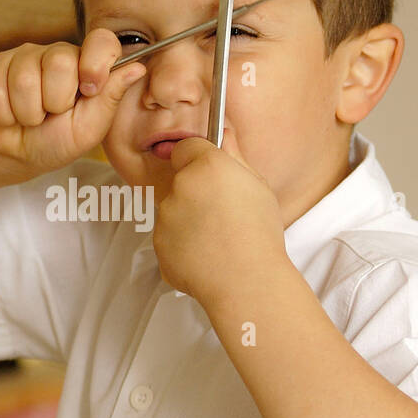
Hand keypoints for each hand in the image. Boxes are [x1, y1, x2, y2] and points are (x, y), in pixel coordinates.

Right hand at [0, 29, 146, 177]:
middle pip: (60, 62)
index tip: (90, 89)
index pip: (101, 41)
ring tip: (30, 118)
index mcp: (87, 65)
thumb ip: (110, 97)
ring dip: (28, 113)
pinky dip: (4, 115)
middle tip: (53, 114)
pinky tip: (9, 115)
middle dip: (56, 101)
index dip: (96, 63)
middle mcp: (58, 54)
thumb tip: (137, 68)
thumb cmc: (56, 141)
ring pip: (25, 79)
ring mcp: (25, 57)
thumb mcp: (90, 128)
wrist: (14, 154)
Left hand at [152, 126, 288, 305]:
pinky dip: (183, 246)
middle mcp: (180, 186)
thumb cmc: (260, 234)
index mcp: (206, 166)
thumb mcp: (258, 187)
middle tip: (221, 213)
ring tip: (218, 240)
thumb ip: (236, 157)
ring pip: (173, 211)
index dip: (198, 159)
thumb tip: (226, 135)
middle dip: (194, 192)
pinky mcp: (158, 245)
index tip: (210, 173)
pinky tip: (208, 256)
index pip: (186, 147)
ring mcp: (165, 217)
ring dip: (188, 220)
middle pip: (179, 180)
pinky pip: (169, 239)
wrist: (247, 281)